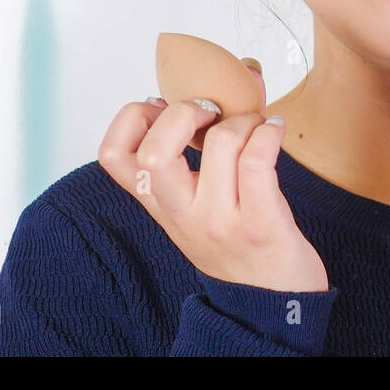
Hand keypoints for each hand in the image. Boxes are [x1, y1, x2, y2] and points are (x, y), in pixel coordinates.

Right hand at [97, 95, 327, 292]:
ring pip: (220, 145)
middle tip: (210, 111)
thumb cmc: (238, 243)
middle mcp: (182, 214)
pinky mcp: (261, 224)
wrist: (272, 301)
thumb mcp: (195, 209)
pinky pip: (257, 161)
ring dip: (244, 119)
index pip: (114, 157)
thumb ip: (190, 163)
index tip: (162, 107)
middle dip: (184, 111)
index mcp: (160, 205)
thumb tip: (210, 87)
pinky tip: (275, 131)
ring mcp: (220, 220)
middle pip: (155, 153)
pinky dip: (269, 132)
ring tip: (256, 124)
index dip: (131, 119)